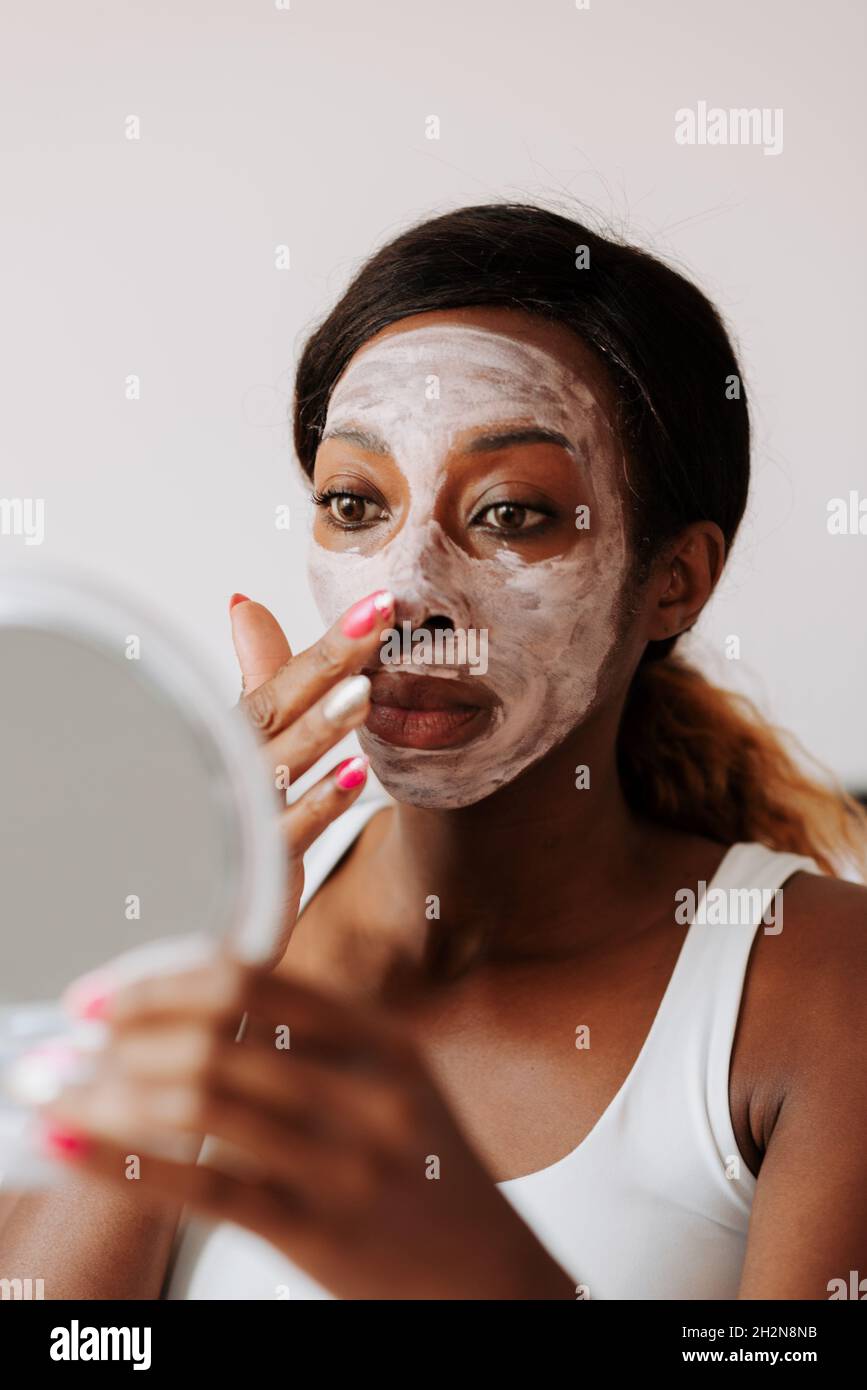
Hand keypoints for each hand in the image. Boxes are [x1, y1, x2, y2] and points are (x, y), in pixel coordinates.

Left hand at [41, 957, 570, 1299]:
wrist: (489, 1279)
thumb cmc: (427, 1179)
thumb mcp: (395, 1086)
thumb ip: (314, 1045)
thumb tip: (188, 1020)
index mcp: (382, 1039)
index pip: (253, 980)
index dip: (161, 979)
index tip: (102, 993)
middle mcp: (366, 1091)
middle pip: (217, 1036)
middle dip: (121, 1034)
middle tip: (69, 1043)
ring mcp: (343, 1162)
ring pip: (199, 1105)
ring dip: (108, 1092)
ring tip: (59, 1090)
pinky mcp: (315, 1229)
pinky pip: (200, 1187)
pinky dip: (121, 1162)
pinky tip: (73, 1147)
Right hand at [229, 588, 394, 965]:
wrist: (195, 915)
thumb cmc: (225, 815)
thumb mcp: (251, 744)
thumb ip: (260, 678)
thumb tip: (246, 604)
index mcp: (233, 738)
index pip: (280, 683)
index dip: (328, 644)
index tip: (377, 605)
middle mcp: (229, 770)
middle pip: (277, 711)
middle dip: (328, 662)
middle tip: (378, 616)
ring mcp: (239, 820)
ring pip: (280, 768)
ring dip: (320, 728)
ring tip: (363, 690)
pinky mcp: (255, 871)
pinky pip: (287, 834)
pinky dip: (319, 803)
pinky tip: (357, 775)